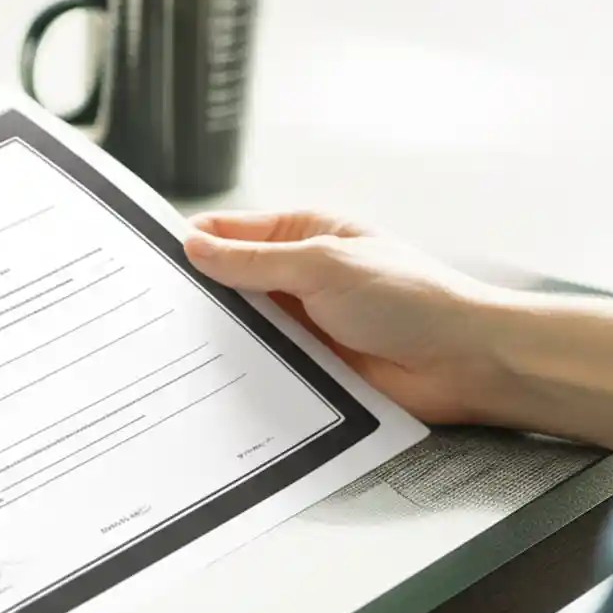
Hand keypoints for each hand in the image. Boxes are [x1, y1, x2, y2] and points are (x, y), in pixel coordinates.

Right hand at [183, 210, 502, 423]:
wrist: (465, 362)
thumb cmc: (412, 298)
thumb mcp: (323, 266)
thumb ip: (254, 260)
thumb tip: (195, 247)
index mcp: (302, 235)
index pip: (229, 231)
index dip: (189, 242)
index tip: (148, 261)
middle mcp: (298, 277)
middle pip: (228, 282)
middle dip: (196, 294)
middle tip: (151, 313)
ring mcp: (303, 323)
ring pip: (242, 328)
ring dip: (218, 337)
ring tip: (173, 351)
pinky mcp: (309, 366)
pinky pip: (263, 366)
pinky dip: (242, 371)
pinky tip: (214, 381)